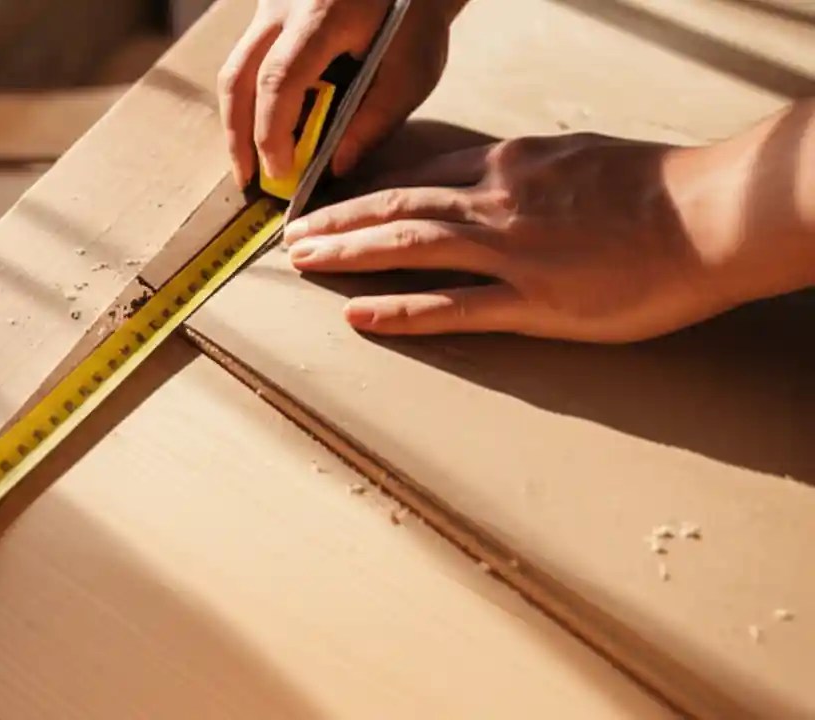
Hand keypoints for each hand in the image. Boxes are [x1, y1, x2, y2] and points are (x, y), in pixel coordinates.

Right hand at [217, 0, 460, 186]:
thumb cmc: (416, 19)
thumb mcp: (413, 71)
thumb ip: (376, 120)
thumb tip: (336, 167)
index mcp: (323, 15)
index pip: (278, 80)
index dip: (271, 132)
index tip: (280, 172)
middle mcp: (285, 5)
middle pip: (238, 75)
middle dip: (237, 133)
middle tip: (246, 177)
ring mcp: (270, 3)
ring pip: (236, 68)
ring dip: (240, 119)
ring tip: (252, 160)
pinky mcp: (268, 10)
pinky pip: (248, 59)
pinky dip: (253, 99)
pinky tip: (270, 127)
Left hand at [285, 133, 765, 342]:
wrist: (711, 215)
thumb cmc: (660, 187)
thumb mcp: (581, 156)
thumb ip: (530, 171)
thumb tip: (499, 176)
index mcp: (511, 166)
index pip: (422, 174)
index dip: (370, 191)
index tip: (338, 203)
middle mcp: (497, 203)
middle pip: (397, 205)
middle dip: (338, 221)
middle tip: (293, 236)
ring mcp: (510, 253)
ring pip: (408, 246)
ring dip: (348, 254)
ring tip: (303, 264)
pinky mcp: (533, 303)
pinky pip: (451, 308)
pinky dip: (399, 310)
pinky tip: (359, 314)